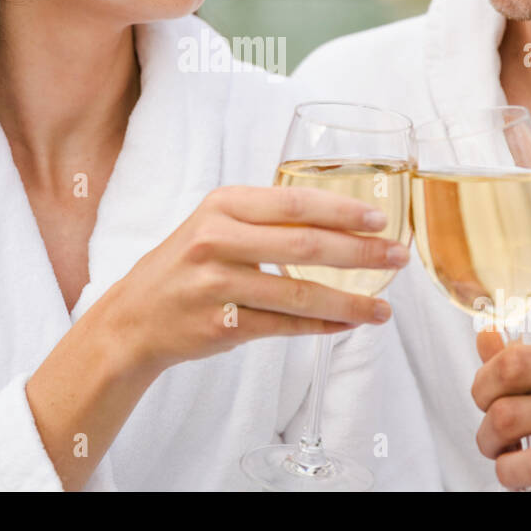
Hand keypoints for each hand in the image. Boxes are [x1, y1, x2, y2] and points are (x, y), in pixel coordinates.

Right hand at [101, 185, 408, 374]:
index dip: (343, 210)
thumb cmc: (186, 264)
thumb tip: (342, 219)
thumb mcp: (216, 223)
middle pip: (304, 246)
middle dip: (359, 253)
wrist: (135, 316)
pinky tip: (348, 324)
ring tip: (382, 308)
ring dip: (348, 302)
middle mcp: (216, 240)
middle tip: (396, 258)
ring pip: (298, 294)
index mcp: (222, 205)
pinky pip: (284, 327)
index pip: (294, 203)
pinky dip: (321, 327)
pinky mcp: (220, 325)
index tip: (380, 219)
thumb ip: (267, 216)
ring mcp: (216, 285)